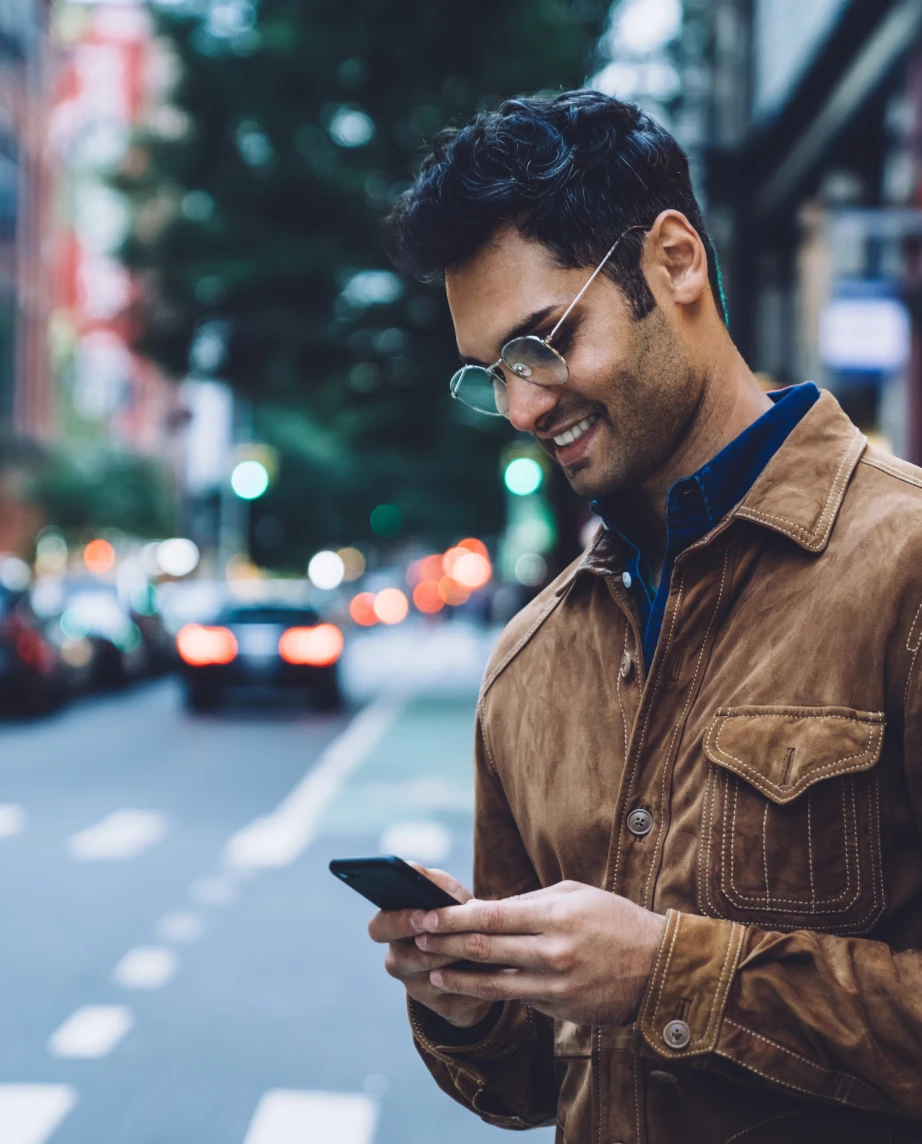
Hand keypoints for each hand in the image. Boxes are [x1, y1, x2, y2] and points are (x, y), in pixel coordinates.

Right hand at [367, 865, 494, 1028]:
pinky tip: (489, 964)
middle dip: (431, 943)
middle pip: (403, 957)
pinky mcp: (444, 1008)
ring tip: (478, 941)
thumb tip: (413, 870)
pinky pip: (458, 993)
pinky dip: (474, 976)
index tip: (422, 914)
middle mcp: (398, 961)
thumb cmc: (457, 914)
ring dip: (455, 955)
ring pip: (434, 974)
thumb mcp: (448, 895)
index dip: (398, 921)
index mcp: (391, 930)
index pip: (378, 928)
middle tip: (448, 930)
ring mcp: (417, 988)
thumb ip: (432, 882)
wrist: (480, 958)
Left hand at [412, 881, 665, 1026]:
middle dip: (446, 944)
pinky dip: (490, 992)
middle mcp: (553, 951)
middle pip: (486, 948)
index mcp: (555, 915)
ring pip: (494, 982)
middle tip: (417, 938)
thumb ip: (532, 901)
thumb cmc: (614, 920)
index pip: (492, 915)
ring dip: (458, 978)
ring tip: (431, 972)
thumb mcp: (576, 895)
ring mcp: (556, 984)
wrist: (659, 968)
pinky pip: (518, 998)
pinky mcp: (560, 1008)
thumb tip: (489, 909)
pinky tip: (469, 987)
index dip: (454, 917)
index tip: (426, 914)